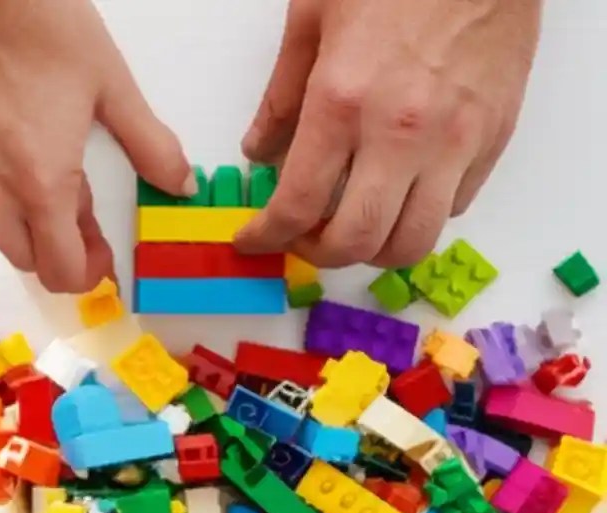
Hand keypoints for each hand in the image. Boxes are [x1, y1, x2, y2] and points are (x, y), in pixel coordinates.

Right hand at [0, 0, 194, 292]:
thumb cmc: (28, 32)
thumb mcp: (109, 85)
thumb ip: (149, 142)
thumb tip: (178, 179)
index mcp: (41, 185)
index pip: (63, 269)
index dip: (93, 273)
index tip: (112, 257)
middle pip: (30, 263)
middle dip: (65, 260)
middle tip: (95, 235)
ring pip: (4, 237)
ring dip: (39, 235)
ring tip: (72, 200)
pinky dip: (16, 208)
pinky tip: (39, 169)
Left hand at [235, 0, 540, 267]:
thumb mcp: (312, 19)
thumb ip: (282, 95)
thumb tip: (260, 149)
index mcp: (343, 102)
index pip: (296, 205)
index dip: (267, 236)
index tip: (254, 239)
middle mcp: (400, 133)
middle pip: (355, 241)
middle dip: (316, 254)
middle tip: (302, 240)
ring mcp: (454, 141)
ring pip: (411, 243)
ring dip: (372, 250)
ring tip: (351, 227)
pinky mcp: (493, 139)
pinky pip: (453, 208)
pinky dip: (418, 216)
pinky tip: (397, 192)